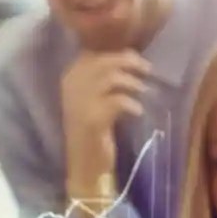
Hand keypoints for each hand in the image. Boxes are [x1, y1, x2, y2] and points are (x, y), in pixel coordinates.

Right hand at [61, 51, 151, 200]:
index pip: (92, 54)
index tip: (134, 58)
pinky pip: (118, 100)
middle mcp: (71, 88)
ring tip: (143, 92)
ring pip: (112, 78)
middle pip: (104, 61)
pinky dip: (132, 104)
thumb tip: (128, 56)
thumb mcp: (93, 99)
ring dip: (133, 83)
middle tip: (147, 70)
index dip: (116, 53)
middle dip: (129, 62)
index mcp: (69, 80)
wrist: (85, 164)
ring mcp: (80, 103)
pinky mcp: (93, 119)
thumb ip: (103, 78)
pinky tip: (137, 112)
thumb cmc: (94, 129)